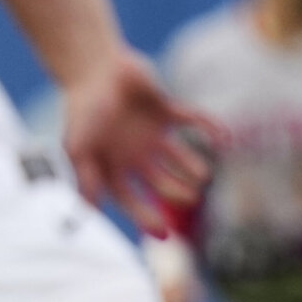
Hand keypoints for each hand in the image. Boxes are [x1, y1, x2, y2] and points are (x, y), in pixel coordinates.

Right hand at [62, 51, 216, 238]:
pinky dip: (210, 128)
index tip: (164, 234)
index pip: (132, 200)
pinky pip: (193, 122)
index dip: (146, 217)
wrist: (95, 67)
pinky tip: (223, 137)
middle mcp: (134, 155)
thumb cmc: (83, 108)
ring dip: (192, 168)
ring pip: (179, 158)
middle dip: (176, 192)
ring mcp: (151, 133)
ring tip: (202, 175)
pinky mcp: (166, 111)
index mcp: (112, 166)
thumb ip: (86, 178)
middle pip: (161, 183)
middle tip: (190, 196)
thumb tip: (89, 212)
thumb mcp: (78, 147)